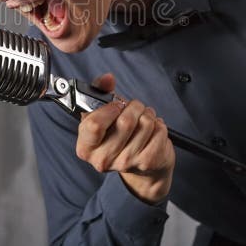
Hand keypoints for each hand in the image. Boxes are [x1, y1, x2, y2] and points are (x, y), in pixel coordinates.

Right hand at [76, 73, 175, 203]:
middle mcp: (103, 159)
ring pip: (145, 123)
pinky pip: (159, 132)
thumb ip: (100, 91)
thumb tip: (107, 79)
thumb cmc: (116, 134)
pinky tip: (153, 130)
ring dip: (148, 114)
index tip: (116, 105)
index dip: (109, 109)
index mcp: (85, 147)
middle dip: (134, 107)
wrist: (139, 167)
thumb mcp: (101, 114)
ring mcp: (126, 163)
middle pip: (125, 122)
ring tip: (144, 119)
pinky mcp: (147, 163)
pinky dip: (159, 125)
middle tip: (134, 108)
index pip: (95, 125)